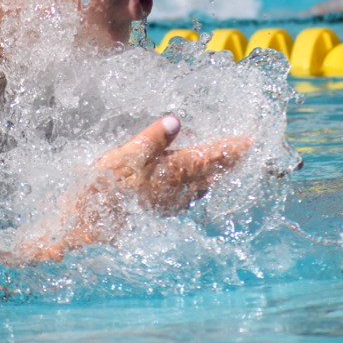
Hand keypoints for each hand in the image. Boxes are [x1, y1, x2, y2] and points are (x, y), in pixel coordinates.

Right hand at [94, 114, 250, 213]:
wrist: (92, 222)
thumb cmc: (108, 185)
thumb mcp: (128, 153)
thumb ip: (153, 138)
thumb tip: (175, 120)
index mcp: (174, 169)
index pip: (211, 156)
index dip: (231, 148)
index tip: (251, 141)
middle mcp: (178, 188)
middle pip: (212, 172)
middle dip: (229, 161)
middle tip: (245, 152)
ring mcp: (170, 201)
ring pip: (202, 185)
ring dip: (215, 174)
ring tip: (226, 166)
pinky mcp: (159, 209)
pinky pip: (188, 196)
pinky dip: (198, 186)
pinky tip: (195, 188)